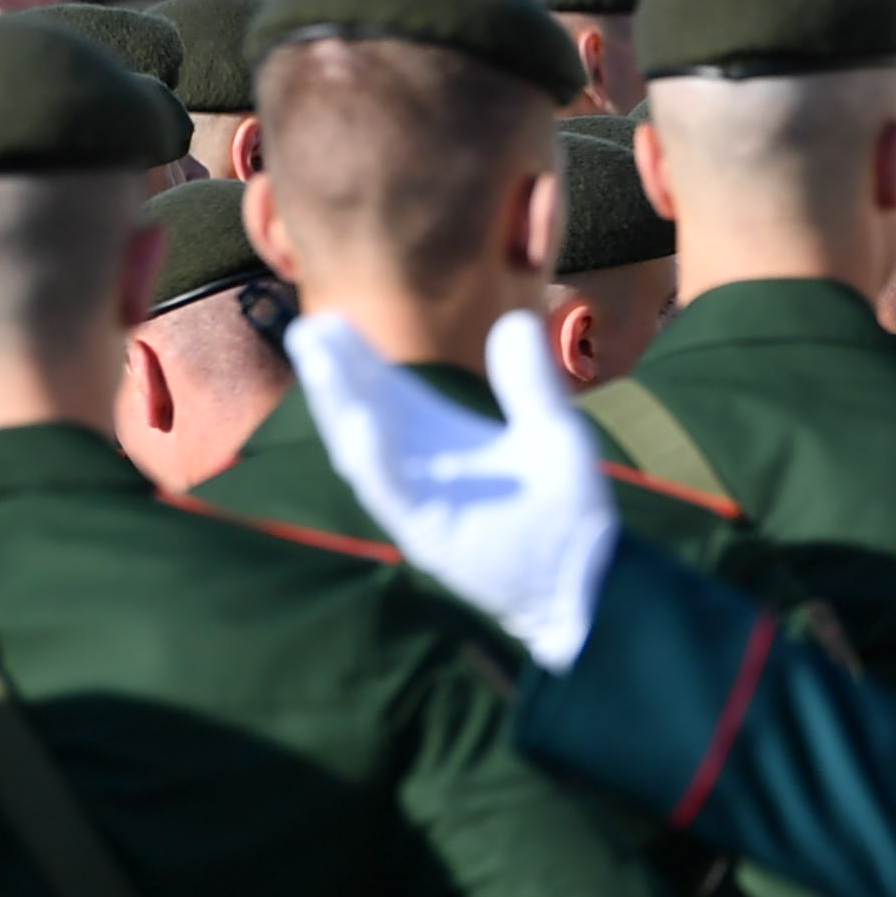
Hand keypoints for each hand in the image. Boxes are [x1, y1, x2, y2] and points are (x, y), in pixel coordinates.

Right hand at [289, 313, 619, 672]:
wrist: (588, 578)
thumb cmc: (566, 509)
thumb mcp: (553, 433)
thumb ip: (529, 384)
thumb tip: (513, 321)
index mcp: (441, 435)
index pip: (388, 389)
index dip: (358, 357)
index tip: (329, 318)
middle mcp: (420, 463)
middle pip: (365, 410)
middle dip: (334, 373)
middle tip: (307, 330)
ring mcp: (419, 498)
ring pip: (364, 448)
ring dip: (340, 405)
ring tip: (317, 360)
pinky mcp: (426, 531)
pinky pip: (392, 491)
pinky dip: (375, 457)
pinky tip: (362, 422)